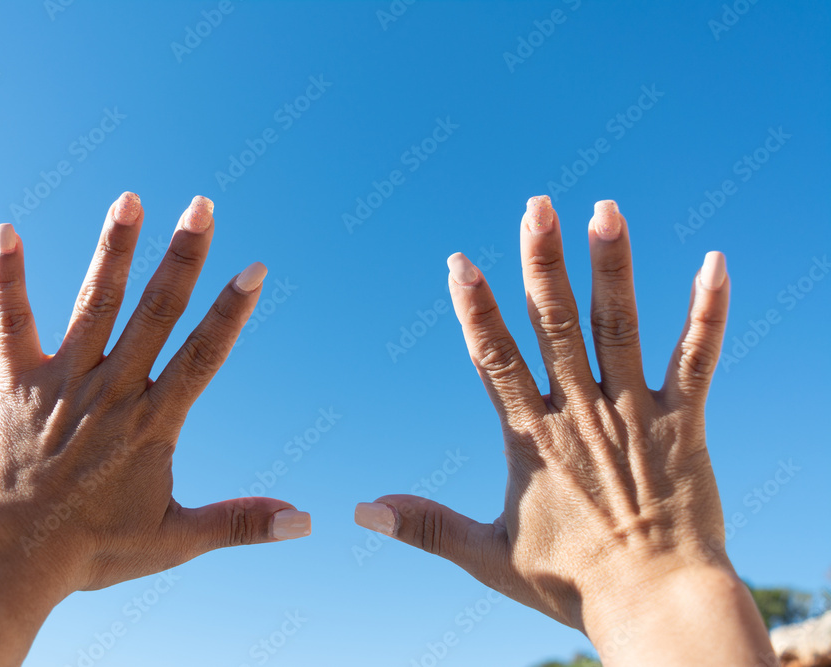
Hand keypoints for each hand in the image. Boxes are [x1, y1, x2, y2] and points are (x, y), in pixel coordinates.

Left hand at [0, 193, 309, 665]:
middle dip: (182, 256)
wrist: (7, 557)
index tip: (253, 268)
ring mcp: (63, 381)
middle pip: (155, 313)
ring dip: (115, 250)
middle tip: (202, 206)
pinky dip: (9, 277)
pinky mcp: (18, 382)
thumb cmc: (92, 549)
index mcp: (152, 421)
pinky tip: (7, 230)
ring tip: (130, 199)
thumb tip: (305, 521)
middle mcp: (112, 390)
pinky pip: (12, 321)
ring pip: (94, 303)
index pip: (203, 355)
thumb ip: (240, 523)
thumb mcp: (175, 540)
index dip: (230, 311)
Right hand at [355, 196, 773, 663]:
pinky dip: (707, 310)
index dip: (474, 308)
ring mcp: (635, 413)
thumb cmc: (572, 583)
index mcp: (531, 439)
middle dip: (542, 262)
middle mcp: (580, 414)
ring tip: (606, 209)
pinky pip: (698, 358)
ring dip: (612, 267)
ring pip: (619, 327)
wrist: (656, 605)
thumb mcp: (488, 556)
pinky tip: (713, 262)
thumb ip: (425, 525)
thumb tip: (360, 512)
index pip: (494, 359)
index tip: (460, 261)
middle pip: (555, 324)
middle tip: (537, 206)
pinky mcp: (685, 422)